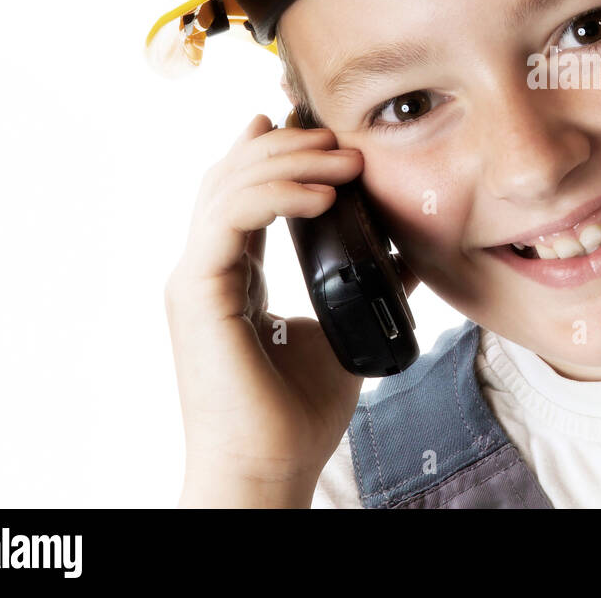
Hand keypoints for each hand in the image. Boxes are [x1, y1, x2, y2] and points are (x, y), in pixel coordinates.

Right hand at [164, 111, 377, 506]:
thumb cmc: (296, 415)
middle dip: (289, 146)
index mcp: (231, 276)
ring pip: (227, 186)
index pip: (243, 194)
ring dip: (291, 161)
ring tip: (345, 159)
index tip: (322, 131)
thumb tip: (405, 253)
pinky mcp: (197, 294)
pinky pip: (231, 219)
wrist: (270, 469)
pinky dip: (278, 195)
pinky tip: (322, 195)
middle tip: (342, 138)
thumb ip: (363, 285)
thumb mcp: (342, 328)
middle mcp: (206, 270)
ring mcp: (195, 280)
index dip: (277, 153)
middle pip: (231, 176)